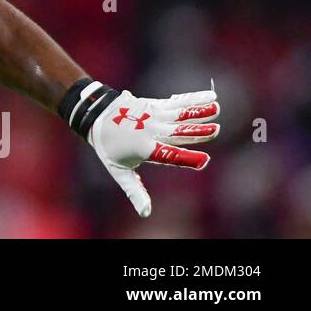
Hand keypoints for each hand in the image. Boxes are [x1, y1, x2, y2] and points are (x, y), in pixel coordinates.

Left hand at [87, 87, 219, 217]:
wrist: (95, 116)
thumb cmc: (110, 148)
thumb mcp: (119, 172)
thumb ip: (135, 191)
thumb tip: (146, 213)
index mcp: (143, 148)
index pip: (167, 155)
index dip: (185, 158)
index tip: (204, 161)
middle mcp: (150, 130)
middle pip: (176, 132)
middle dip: (196, 132)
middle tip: (215, 131)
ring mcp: (153, 115)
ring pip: (179, 114)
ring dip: (198, 112)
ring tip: (216, 109)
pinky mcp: (155, 104)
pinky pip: (177, 102)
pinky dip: (193, 100)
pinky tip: (212, 98)